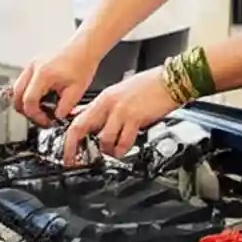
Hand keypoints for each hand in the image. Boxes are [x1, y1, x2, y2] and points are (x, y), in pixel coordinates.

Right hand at [12, 43, 98, 126]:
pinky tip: (44, 98)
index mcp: (43, 74)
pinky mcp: (34, 65)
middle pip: (17, 97)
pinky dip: (29, 93)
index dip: (35, 115)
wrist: (85, 47)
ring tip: (43, 108)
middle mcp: (33, 68)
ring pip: (17, 90)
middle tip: (42, 117)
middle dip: (27, 111)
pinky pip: (24, 83)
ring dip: (27, 102)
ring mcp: (31, 66)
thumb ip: (65, 107)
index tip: (46, 120)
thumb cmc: (83, 63)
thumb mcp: (77, 90)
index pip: (29, 101)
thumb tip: (56, 118)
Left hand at [61, 69, 178, 165]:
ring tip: (113, 151)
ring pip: (103, 139)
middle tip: (73, 161)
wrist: (173, 79)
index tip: (68, 149)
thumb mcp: (123, 92)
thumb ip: (109, 107)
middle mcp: (109, 103)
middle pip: (80, 128)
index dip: (69, 137)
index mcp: (105, 97)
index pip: (78, 118)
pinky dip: (122, 149)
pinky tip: (124, 148)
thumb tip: (98, 122)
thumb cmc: (152, 85)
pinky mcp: (135, 118)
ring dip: (107, 150)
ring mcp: (121, 111)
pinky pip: (123, 141)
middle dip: (73, 148)